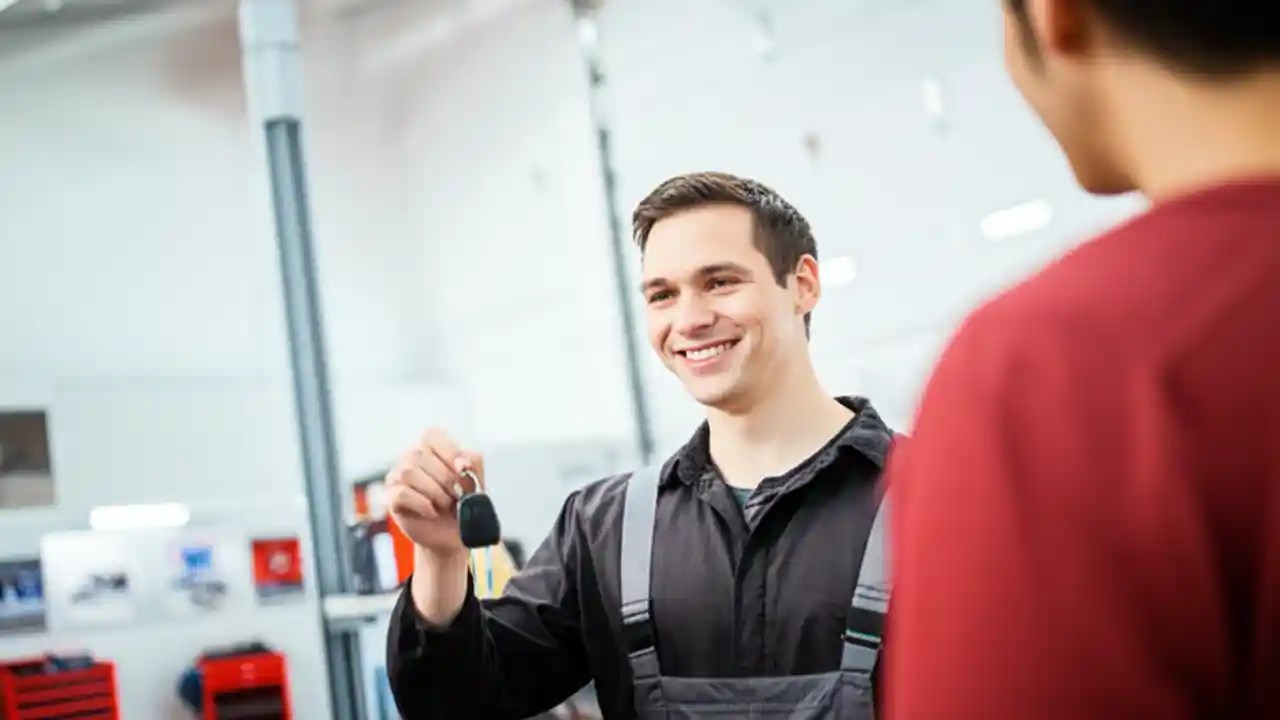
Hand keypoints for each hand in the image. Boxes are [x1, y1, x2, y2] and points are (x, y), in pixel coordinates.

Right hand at [385, 428, 485, 561]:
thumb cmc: (463, 503)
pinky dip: (422, 504)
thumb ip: (473, 464)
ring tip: (446, 504)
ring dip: (434, 491)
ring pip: (409, 472)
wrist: (453, 534)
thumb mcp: (476, 479)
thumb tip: (463, 464)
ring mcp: (397, 477)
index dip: (448, 451)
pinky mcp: (391, 498)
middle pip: (422, 455)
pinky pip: (402, 494)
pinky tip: (432, 512)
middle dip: (446, 478)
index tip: (463, 469)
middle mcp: (410, 457)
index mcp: (431, 447)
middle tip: (458, 495)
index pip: (431, 436)